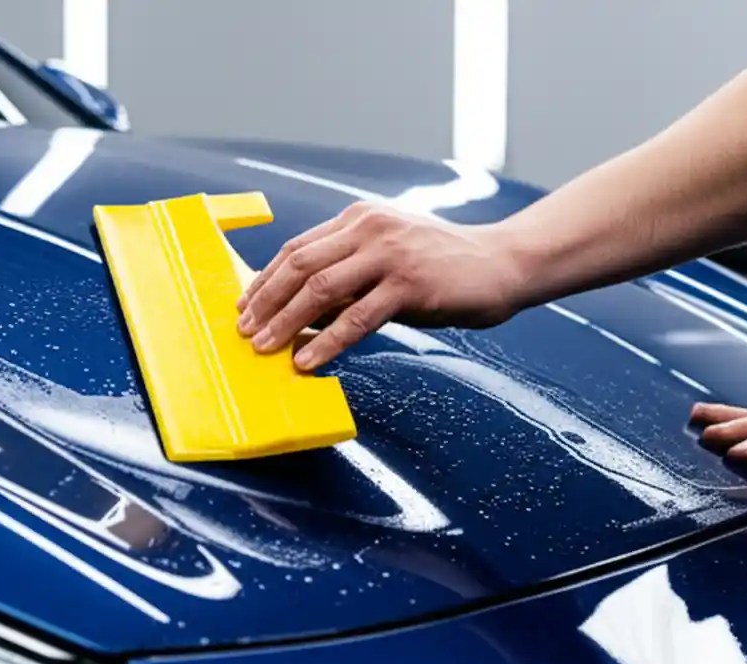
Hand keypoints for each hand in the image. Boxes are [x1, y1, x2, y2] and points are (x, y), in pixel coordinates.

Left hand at [236, 201, 527, 369]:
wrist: (502, 263)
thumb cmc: (443, 265)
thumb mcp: (390, 256)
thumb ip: (350, 272)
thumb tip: (302, 311)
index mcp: (359, 219)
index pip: (297, 248)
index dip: (265, 279)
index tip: (245, 306)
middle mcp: (369, 229)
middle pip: (300, 266)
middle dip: (265, 302)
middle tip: (245, 332)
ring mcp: (389, 255)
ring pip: (320, 290)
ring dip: (286, 323)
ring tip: (266, 349)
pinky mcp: (409, 285)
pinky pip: (356, 318)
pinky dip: (327, 342)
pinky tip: (309, 360)